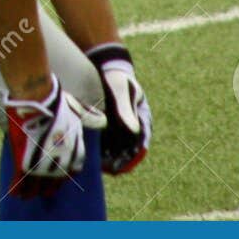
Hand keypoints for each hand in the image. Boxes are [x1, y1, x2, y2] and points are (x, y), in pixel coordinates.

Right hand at [3, 74, 103, 196]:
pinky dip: (16, 189)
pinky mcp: (25, 164)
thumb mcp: (77, 111)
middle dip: (48, 188)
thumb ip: (89, 118)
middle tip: (42, 192)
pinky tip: (13, 193)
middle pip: (55, 182)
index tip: (56, 178)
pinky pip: (20, 183)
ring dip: (30, 192)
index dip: (63, 176)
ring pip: (36, 186)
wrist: (37, 100)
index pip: (72, 171)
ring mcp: (43, 166)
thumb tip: (103, 120)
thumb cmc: (56, 102)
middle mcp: (62, 164)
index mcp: (75, 152)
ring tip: (25, 196)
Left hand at [87, 43, 150, 173]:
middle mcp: (134, 123)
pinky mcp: (112, 122)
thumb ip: (126, 109)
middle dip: (124, 159)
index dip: (136, 154)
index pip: (142, 140)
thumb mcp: (122, 91)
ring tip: (105, 168)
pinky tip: (97, 156)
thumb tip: (134, 130)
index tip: (127, 165)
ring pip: (121, 144)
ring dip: (114, 156)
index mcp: (142, 117)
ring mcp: (123, 123)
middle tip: (114, 170)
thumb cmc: (117, 79)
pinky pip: (111, 138)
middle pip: (131, 146)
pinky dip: (106, 147)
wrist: (107, 68)